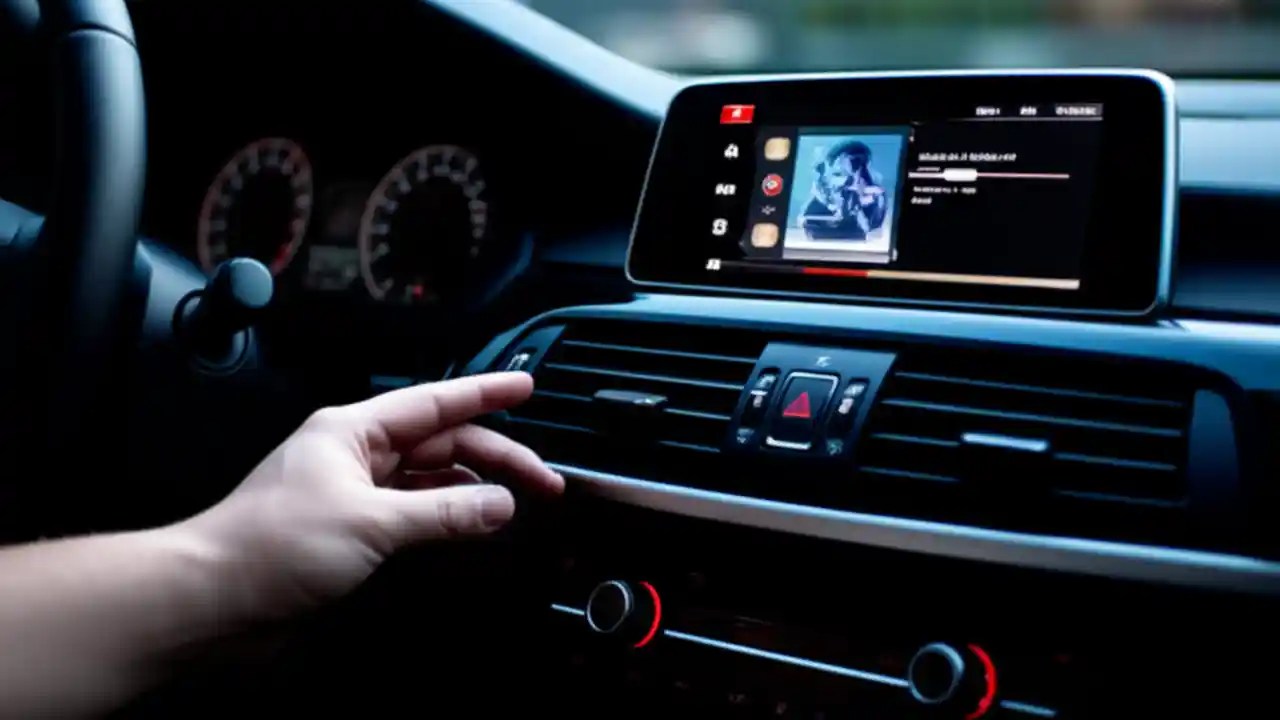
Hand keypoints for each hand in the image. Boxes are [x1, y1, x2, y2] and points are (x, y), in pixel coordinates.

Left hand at [178, 372, 562, 623]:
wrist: (212, 598)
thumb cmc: (268, 546)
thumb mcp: (370, 523)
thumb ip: (443, 512)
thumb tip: (500, 504)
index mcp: (353, 430)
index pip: (435, 402)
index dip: (485, 393)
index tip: (525, 386)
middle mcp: (356, 455)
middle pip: (441, 443)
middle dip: (495, 456)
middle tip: (542, 479)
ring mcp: (355, 493)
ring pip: (431, 480)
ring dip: (473, 490)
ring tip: (516, 504)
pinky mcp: (352, 531)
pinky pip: (415, 514)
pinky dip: (448, 518)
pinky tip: (472, 527)